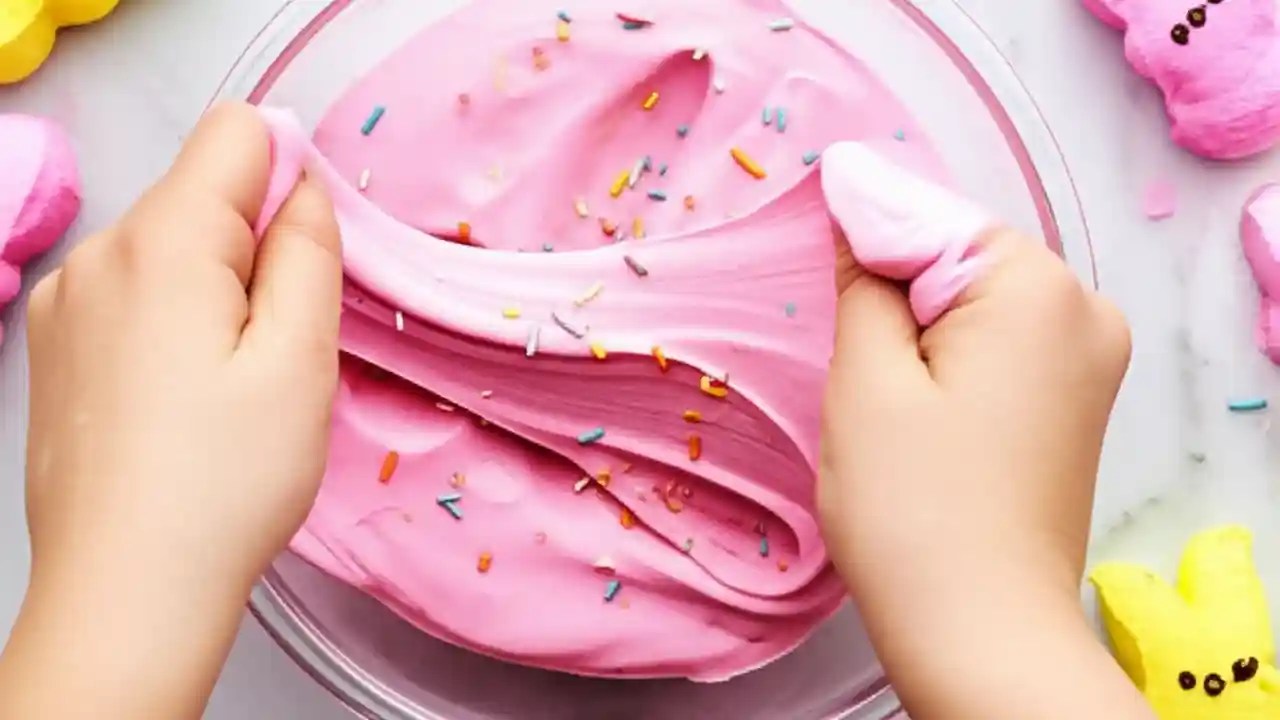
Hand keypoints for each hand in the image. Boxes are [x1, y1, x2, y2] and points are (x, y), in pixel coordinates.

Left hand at [0, 102, 340, 718]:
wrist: (127, 590)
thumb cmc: (226, 482)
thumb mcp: (299, 360)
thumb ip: (308, 252)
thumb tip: (302, 186)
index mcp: (161, 244)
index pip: (236, 131)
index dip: (290, 174)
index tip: (304, 259)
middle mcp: (98, 255)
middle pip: (200, 192)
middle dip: (254, 246)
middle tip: (276, 345)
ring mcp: (67, 302)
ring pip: (168, 247)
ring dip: (216, 288)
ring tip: (230, 383)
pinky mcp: (57, 346)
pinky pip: (134, 292)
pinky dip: (174, 321)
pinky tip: (187, 397)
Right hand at [817, 144, 1147, 718]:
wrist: (980, 633)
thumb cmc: (914, 511)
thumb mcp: (867, 380)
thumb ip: (864, 278)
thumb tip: (856, 193)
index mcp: (1039, 290)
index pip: (928, 222)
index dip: (864, 244)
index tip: (813, 252)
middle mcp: (1086, 311)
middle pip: (959, 261)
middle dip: (896, 295)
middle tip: (857, 371)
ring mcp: (1092, 361)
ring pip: (976, 306)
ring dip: (920, 332)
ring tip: (886, 402)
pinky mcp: (1077, 403)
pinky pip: (1001, 347)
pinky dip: (952, 361)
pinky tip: (922, 415)